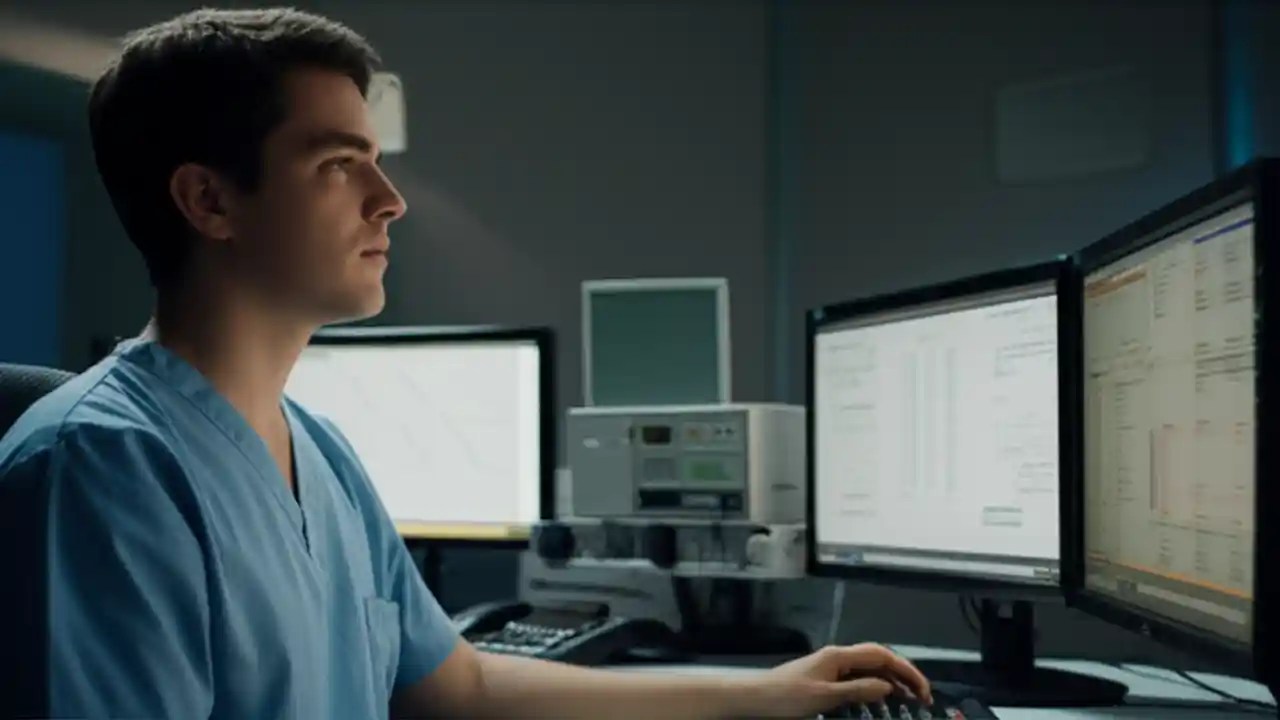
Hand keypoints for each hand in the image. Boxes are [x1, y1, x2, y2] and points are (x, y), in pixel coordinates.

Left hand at [746, 644, 931, 717]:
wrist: (755, 698)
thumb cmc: (786, 697)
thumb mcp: (824, 697)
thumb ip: (857, 690)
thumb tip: (889, 686)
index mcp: (838, 656)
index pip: (882, 655)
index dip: (906, 669)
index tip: (923, 690)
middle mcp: (837, 657)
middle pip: (879, 659)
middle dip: (903, 675)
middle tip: (922, 697)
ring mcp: (831, 667)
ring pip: (869, 670)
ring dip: (890, 682)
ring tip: (908, 701)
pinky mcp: (825, 679)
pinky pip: (857, 680)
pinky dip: (873, 688)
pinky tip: (879, 702)